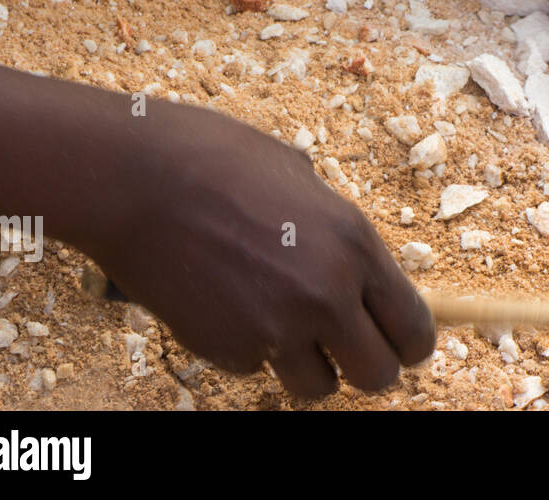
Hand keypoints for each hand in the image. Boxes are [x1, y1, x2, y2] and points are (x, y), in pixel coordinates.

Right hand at [81, 99, 433, 399]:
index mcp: (355, 245)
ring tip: (284, 322)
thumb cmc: (219, 161)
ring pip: (318, 386)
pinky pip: (257, 367)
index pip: (412, 327)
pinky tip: (229, 301)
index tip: (400, 343)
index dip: (410, 342)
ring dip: (309, 364)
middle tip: (350, 348)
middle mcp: (326, 294)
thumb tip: (360, 274)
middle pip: (378, 375)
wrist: (136, 179)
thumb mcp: (303, 180)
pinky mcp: (227, 349)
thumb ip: (338, 234)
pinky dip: (251, 347)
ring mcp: (275, 329)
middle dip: (369, 365)